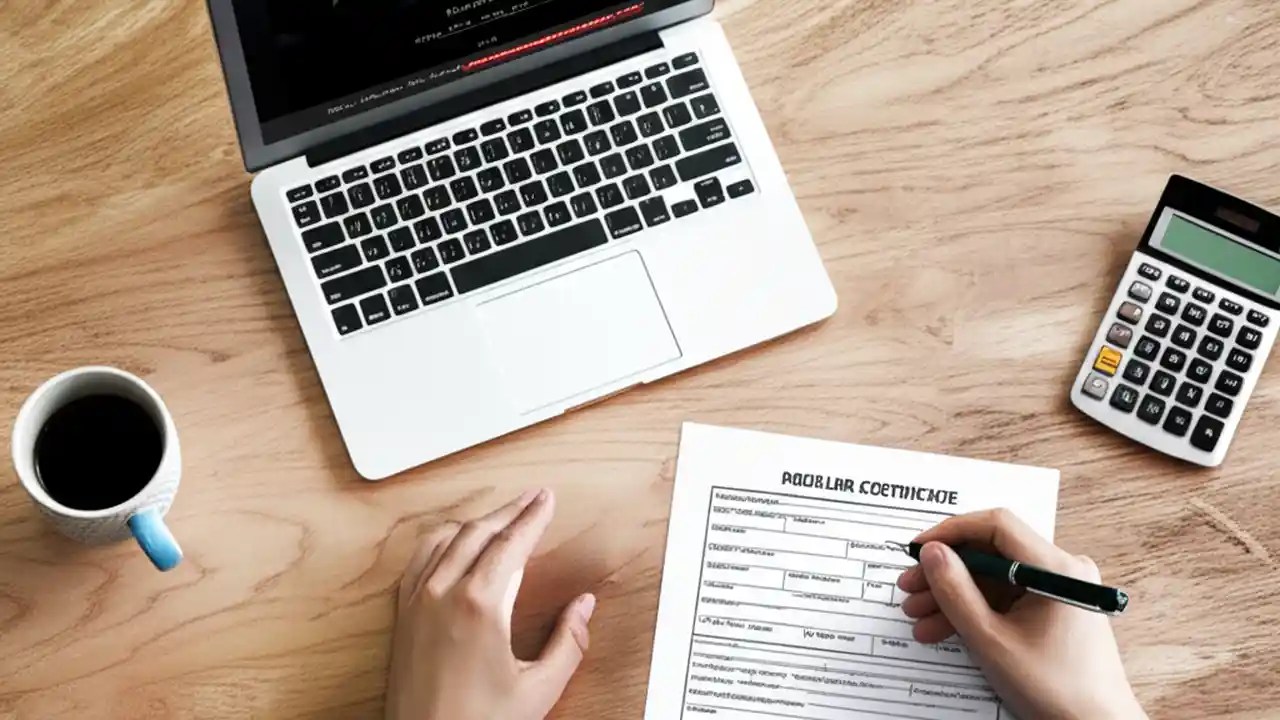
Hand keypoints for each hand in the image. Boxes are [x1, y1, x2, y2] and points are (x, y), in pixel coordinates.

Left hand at [386, 489, 595, 719]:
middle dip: (510, 510)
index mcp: (480, 606)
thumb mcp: (538, 691)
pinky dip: (442, 540)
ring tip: (500, 516)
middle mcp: (443, 594)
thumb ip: (567, 644)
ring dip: (477, 522)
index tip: (546, 501)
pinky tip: (453, 543)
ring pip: (446, 539)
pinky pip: (420, 559)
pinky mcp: (402, 616)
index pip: (512, 543)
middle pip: (479, 532)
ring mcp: (417, 602)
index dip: (533, 517)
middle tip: (533, 498)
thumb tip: (583, 608)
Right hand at [896, 509, 1145, 719]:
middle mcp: (1064, 570)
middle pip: (992, 552)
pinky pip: (1007, 597)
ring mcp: (1060, 589)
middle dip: (946, 571)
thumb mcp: (991, 640)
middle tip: (911, 586)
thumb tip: (932, 552)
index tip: (919, 548)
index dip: (951, 532)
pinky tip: (944, 628)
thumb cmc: (1057, 690)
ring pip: (995, 578)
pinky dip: (976, 610)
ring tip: (919, 614)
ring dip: (955, 595)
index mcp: (1058, 568)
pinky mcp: (1055, 608)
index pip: (997, 525)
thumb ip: (956, 591)